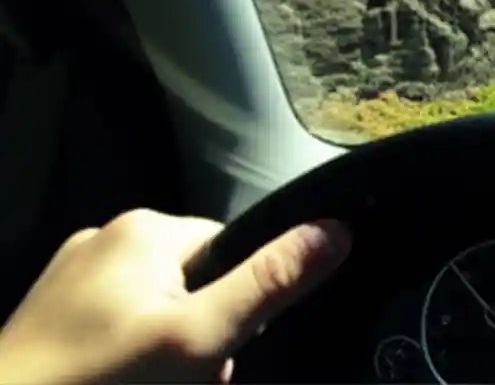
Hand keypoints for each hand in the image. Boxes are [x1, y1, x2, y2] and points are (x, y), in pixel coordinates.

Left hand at [0, 208, 349, 383]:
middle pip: (195, 284)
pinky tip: (124, 384)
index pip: (231, 250)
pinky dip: (131, 358)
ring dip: (171, 353)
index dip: (239, 304)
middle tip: (187, 381)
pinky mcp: (52, 314)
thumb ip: (270, 283)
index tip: (222, 347)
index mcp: (146, 227)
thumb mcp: (201, 337)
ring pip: (158, 310)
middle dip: (203, 336)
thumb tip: (338, 229)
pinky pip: (119, 326)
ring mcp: (73, 277)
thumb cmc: (103, 382)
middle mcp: (106, 237)